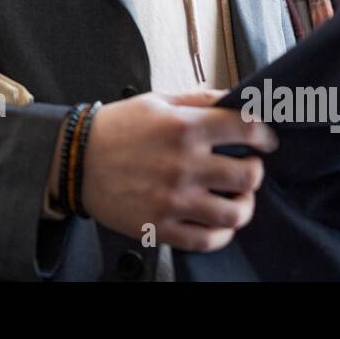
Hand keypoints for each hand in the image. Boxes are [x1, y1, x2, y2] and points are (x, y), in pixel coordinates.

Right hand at [73, 88, 277, 252]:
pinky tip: (218, 223)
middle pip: (249, 176)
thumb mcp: (157, 100)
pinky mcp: (161, 226)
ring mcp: (174, 199)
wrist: (74, 160)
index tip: (264, 141)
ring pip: (235, 213)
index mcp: (185, 127)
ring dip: (244, 205)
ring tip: (237, 199)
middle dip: (255, 171)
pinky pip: (207, 240)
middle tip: (248, 169)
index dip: (265, 136)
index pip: (247, 129)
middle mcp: (184, 164)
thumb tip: (233, 98)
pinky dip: (221, 234)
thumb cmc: (117, 128)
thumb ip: (199, 99)